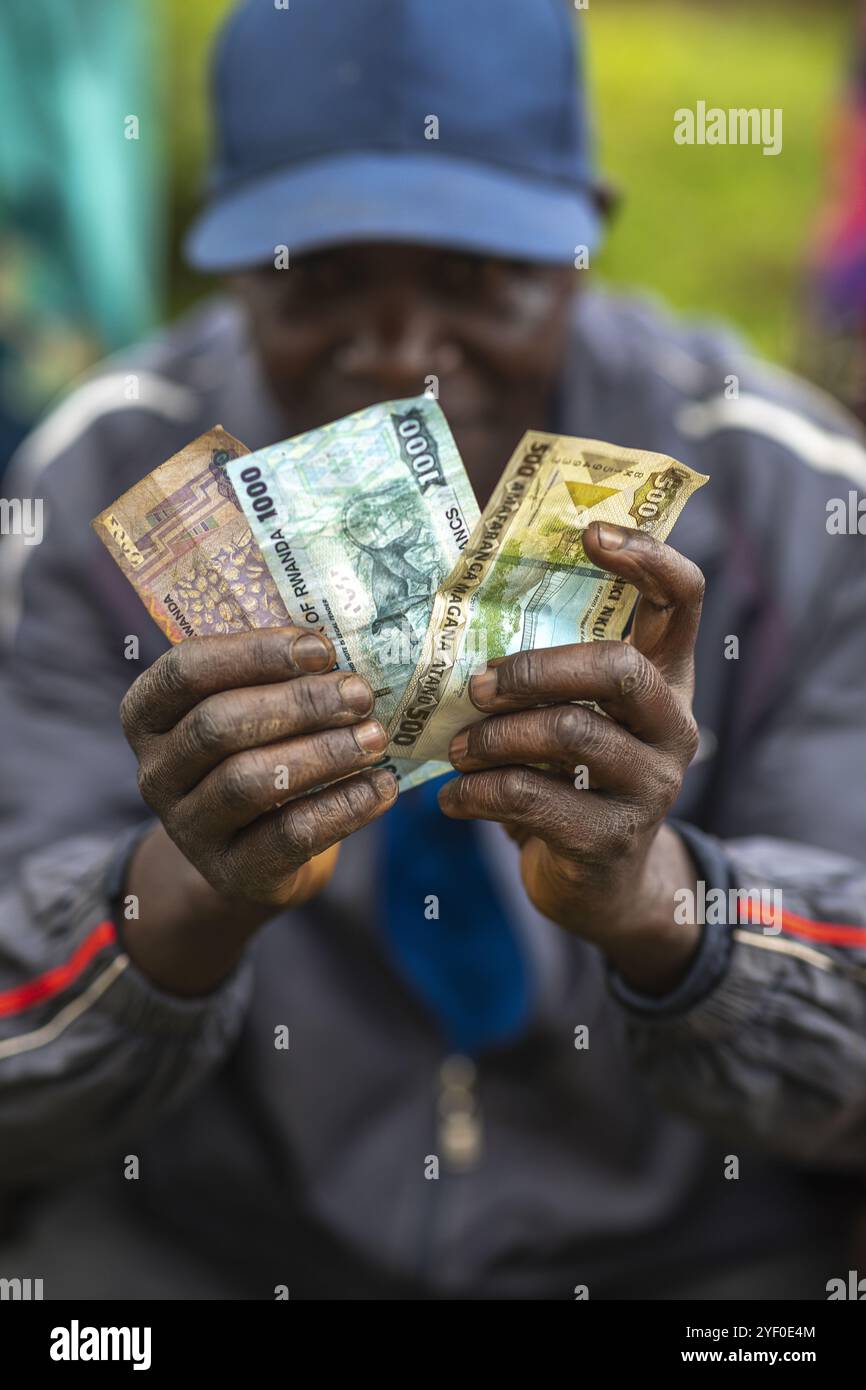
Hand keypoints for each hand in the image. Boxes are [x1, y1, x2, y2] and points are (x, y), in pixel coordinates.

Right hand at [119, 626, 396, 992]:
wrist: (254, 856)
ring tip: (376, 738)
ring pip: (250, 782)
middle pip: (219, 725)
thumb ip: (277, 676)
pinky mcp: (231, 873)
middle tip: (361, 694)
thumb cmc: (259, 755)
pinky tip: (382, 787)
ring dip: (323, 753)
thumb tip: (341, 648)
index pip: (186, 670)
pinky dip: (343, 807)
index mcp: (149, 714)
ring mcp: (187, 828)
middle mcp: (156, 772)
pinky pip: (288, 836)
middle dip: (299, 704)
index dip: (254, 653)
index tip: (321, 649)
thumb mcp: (251, 709)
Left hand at [441, 521, 704, 994]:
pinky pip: (534, 801)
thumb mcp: (573, 716)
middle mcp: (672, 726)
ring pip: (571, 737)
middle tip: (476, 684)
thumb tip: (454, 610)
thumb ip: (547, 672)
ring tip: (454, 748)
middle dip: (535, 669)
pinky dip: (478, 793)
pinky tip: (453, 798)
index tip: (589, 534)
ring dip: (494, 737)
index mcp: (665, 679)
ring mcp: (651, 785)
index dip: (647, 557)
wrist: (600, 884)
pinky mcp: (612, 838)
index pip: (682, 599)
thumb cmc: (571, 779)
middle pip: (618, 668)